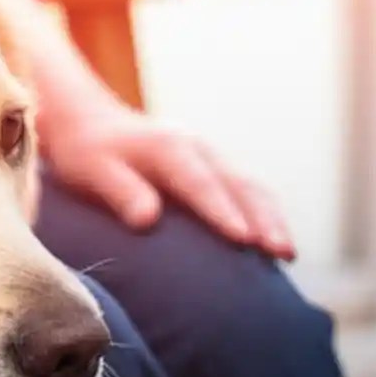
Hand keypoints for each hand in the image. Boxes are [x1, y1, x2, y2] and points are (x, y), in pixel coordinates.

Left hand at [41, 94, 295, 259]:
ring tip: (288, 254)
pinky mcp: (212, 169)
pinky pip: (246, 192)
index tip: (244, 239)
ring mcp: (208, 158)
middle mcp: (196, 148)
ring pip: (250, 188)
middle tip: (283, 252)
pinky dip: (264, 215)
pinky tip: (272, 245)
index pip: (200, 184)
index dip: (222, 211)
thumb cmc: (87, 153)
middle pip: (239, 185)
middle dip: (264, 219)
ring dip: (272, 219)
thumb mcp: (92, 170)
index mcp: (168, 147)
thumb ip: (120, 191)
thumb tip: (147, 219)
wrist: (90, 122)